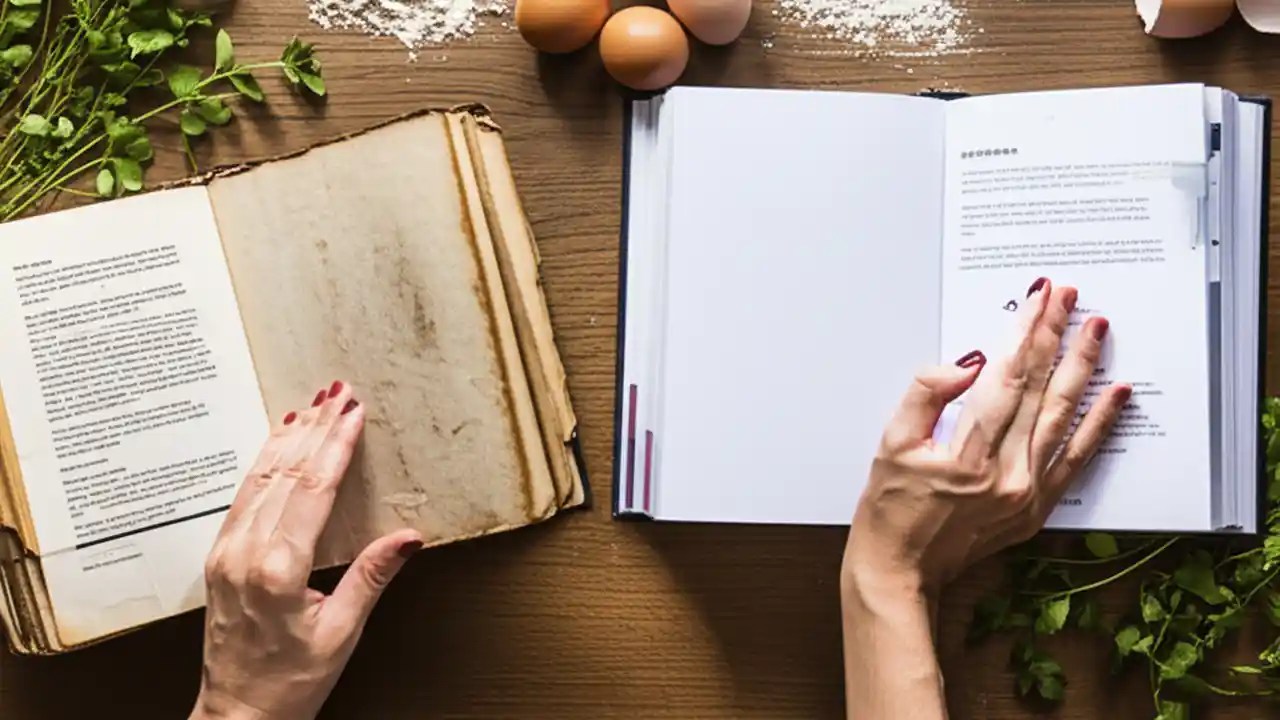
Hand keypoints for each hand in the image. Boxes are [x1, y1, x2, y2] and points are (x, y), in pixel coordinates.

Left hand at [191, 381, 423, 719]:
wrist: (237, 715)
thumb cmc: (288, 683)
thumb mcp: (342, 633)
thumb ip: (372, 577)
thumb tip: (408, 538)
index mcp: (278, 570)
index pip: (312, 490)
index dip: (335, 446)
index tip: (352, 413)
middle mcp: (245, 555)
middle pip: (284, 474)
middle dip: (314, 428)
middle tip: (338, 393)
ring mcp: (226, 553)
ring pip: (258, 479)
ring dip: (287, 438)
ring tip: (311, 406)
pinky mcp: (218, 558)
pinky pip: (242, 496)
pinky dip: (263, 464)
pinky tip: (276, 446)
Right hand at [845, 277, 1129, 599]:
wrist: (901, 570)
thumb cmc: (891, 510)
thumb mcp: (892, 444)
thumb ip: (927, 396)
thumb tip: (965, 362)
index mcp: (968, 457)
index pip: (1006, 378)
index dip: (1025, 334)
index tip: (1039, 300)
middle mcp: (1007, 475)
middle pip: (1040, 389)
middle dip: (1056, 337)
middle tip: (1070, 299)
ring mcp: (1027, 493)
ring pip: (1064, 417)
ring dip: (1083, 369)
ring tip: (1095, 331)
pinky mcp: (1036, 508)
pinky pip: (1076, 458)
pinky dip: (1099, 425)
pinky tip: (1115, 396)